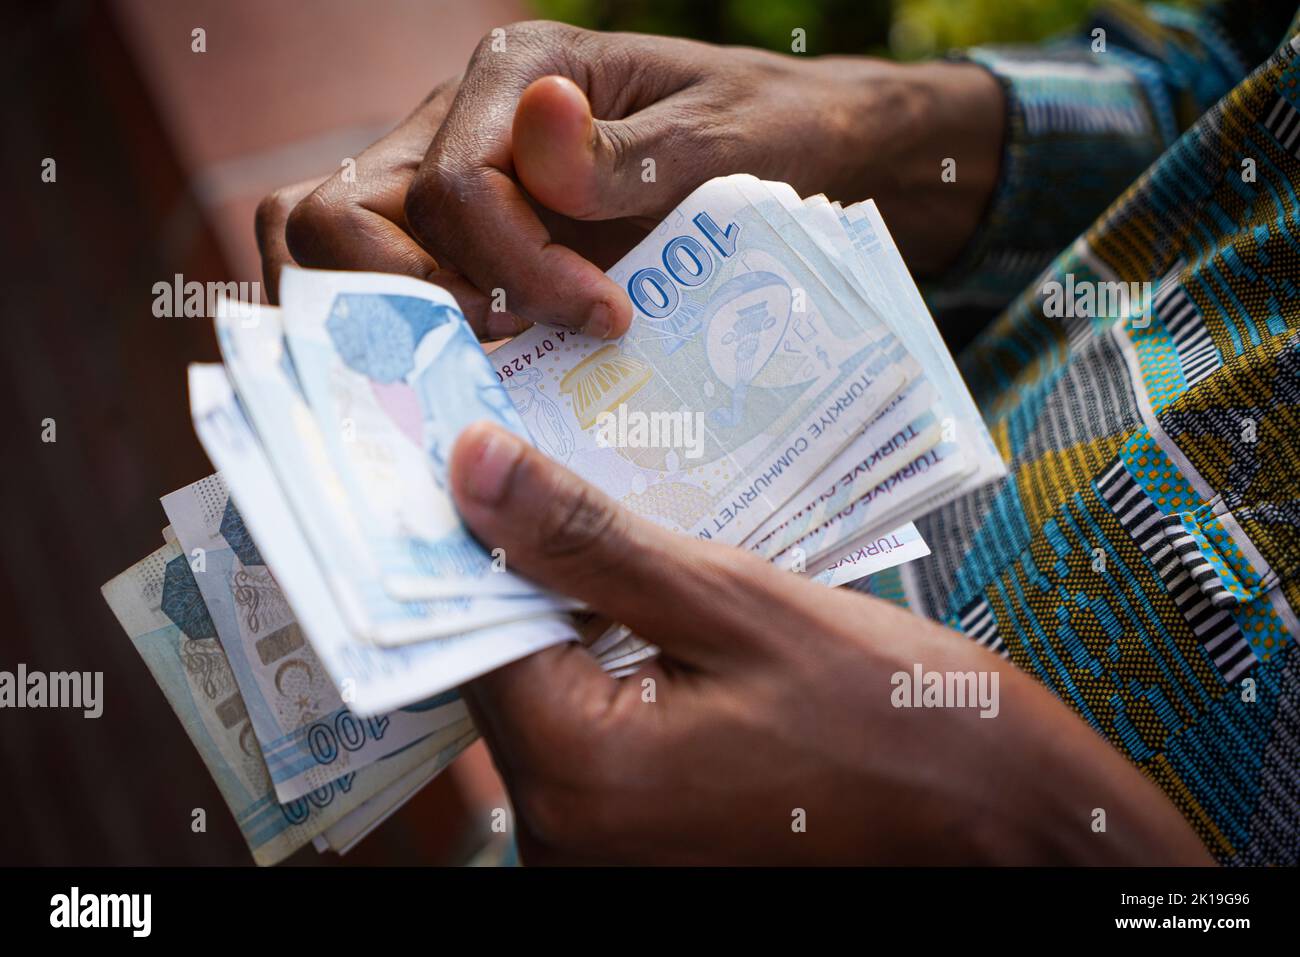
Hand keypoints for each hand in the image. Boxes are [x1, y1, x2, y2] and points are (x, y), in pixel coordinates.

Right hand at [257, 21, 1004, 338]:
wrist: (800, 156)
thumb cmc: (770, 134)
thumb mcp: (725, 135)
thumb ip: (631, 149)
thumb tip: (538, 134)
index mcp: (515, 76)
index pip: (451, 187)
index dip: (514, 269)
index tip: (604, 318)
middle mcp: (454, 123)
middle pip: (340, 217)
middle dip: (409, 302)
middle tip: (506, 350)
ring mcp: (442, 186)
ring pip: (328, 249)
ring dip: (379, 326)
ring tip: (474, 371)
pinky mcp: (456, 246)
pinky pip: (374, 288)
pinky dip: (389, 338)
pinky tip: (456, 380)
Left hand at [447, 422, 1212, 864]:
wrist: (1002, 828)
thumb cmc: (898, 719)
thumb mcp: (739, 604)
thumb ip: (590, 543)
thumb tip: (471, 466)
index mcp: (579, 778)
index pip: (466, 633)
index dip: (475, 538)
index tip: (492, 461)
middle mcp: (567, 843)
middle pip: (502, 673)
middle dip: (533, 577)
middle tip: (578, 487)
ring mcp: (602, 863)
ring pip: (547, 706)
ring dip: (575, 625)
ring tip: (632, 548)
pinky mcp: (639, 858)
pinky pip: (591, 749)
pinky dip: (609, 677)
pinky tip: (656, 620)